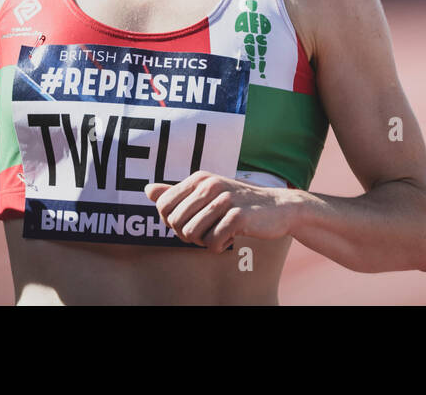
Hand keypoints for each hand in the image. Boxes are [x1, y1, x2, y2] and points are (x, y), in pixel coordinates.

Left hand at [144, 172, 298, 251]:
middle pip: (176, 223)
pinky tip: (230, 240)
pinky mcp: (238, 216)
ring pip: (191, 234)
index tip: (191, 222)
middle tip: (207, 231)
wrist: (278, 207)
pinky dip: (218, 247)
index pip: (163, 207)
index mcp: (199, 178)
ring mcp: (224, 200)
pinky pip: (212, 243)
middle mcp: (210, 185)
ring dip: (203, 242)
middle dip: (188, 235)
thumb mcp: (207, 192)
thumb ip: (176, 192)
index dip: (172, 222)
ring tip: (218, 234)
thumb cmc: (238, 202)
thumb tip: (147, 190)